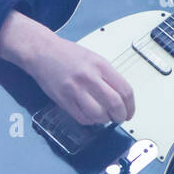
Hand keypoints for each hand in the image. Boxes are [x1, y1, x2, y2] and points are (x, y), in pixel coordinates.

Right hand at [15, 28, 134, 125]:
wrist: (43, 52)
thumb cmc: (69, 55)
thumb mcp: (95, 59)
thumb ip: (108, 77)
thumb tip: (122, 98)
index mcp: (101, 65)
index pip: (125, 90)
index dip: (130, 106)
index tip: (129, 112)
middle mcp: (89, 77)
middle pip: (114, 104)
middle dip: (120, 116)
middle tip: (120, 118)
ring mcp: (75, 90)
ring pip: (99, 115)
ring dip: (105, 120)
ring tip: (104, 116)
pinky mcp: (63, 100)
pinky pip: (82, 118)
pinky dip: (90, 121)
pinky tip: (90, 115)